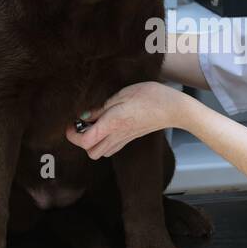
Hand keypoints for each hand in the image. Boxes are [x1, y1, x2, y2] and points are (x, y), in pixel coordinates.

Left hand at [64, 82, 186, 158]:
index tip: (72, 122)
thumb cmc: (151, 96)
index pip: (85, 141)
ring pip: (99, 153)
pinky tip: (106, 127)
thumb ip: (101, 106)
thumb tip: (84, 116)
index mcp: (113, 123)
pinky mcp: (130, 139)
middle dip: (81, 140)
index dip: (73, 134)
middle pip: (90, 152)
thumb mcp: (123, 94)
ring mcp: (124, 140)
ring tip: (94, 124)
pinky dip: (103, 142)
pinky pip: (110, 149)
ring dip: (92, 142)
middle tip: (82, 123)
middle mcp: (117, 135)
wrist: (174, 108)